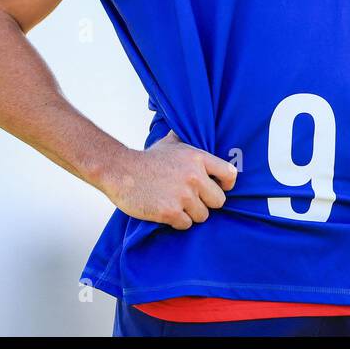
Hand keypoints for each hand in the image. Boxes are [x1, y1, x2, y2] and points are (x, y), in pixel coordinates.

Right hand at [103, 131, 237, 229]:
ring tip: (176, 204)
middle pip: (218, 201)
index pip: (230, 174)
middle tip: (192, 200)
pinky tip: (167, 212)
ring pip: (202, 216)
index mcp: (198, 158)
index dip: (226, 185)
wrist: (119, 171)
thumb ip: (187, 139)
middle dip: (206, 203)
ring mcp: (183, 195)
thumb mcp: (171, 143)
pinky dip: (177, 222)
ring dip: (191, 214)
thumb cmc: (146, 159)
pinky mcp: (170, 212)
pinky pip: (186, 224)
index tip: (217, 188)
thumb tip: (194, 124)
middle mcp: (194, 176)